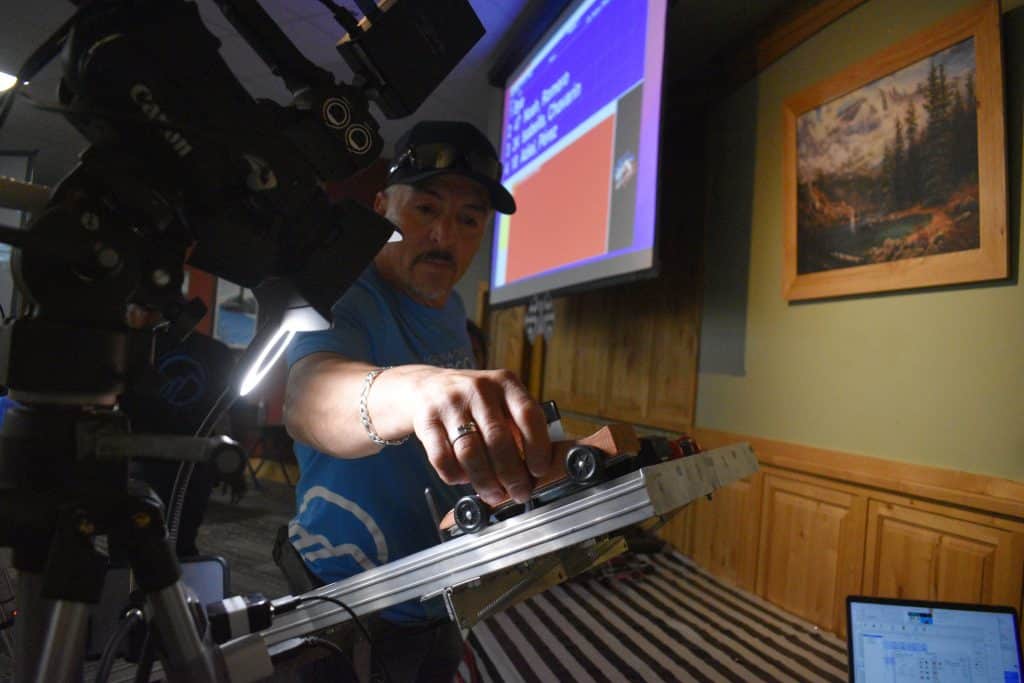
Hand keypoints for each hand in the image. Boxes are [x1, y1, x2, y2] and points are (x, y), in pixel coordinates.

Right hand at [402, 368, 551, 505]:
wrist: (426, 386)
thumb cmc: (473, 401)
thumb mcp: (501, 400)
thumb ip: (519, 427)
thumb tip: (534, 471)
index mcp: (505, 383)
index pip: (529, 415)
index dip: (538, 448)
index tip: (539, 472)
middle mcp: (478, 390)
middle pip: (499, 440)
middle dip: (512, 475)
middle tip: (519, 493)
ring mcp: (450, 404)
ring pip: (470, 452)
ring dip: (485, 481)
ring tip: (494, 494)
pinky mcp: (426, 421)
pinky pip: (442, 458)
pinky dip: (455, 476)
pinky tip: (464, 480)